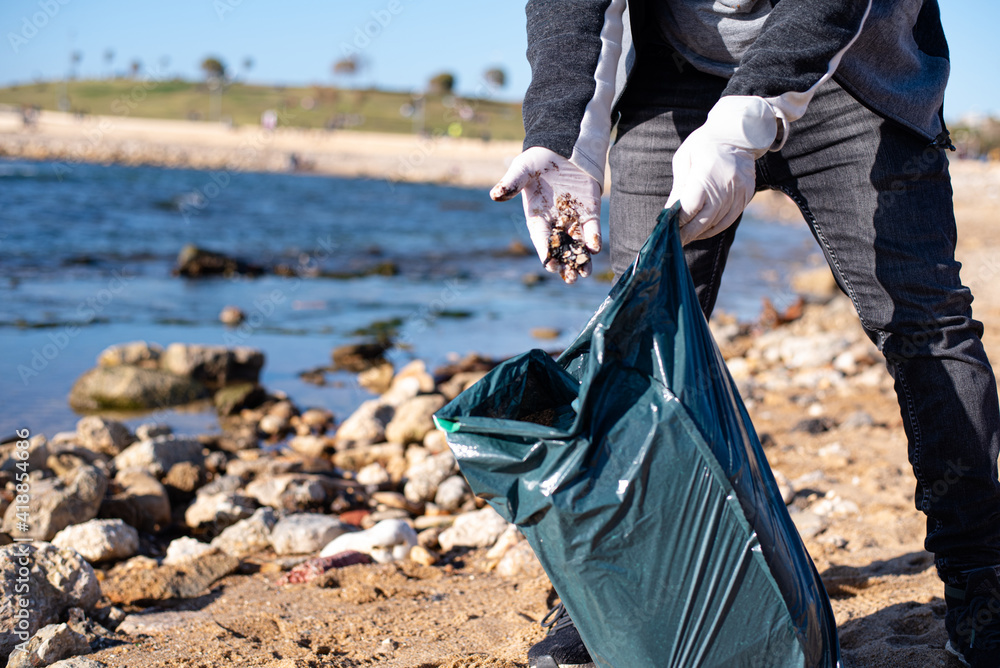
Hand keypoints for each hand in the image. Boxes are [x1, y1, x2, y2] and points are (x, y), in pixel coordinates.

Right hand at [490, 147, 601, 283]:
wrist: (563, 146)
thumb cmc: (538, 159)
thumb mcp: (522, 169)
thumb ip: (512, 183)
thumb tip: (495, 195)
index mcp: (537, 217)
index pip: (541, 239)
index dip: (545, 252)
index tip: (549, 265)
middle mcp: (555, 222)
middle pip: (560, 247)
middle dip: (565, 263)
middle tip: (571, 279)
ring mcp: (573, 218)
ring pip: (578, 243)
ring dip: (582, 258)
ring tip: (585, 273)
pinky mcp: (590, 211)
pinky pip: (592, 228)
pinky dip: (593, 239)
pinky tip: (595, 249)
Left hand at [666, 96, 782, 244]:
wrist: (738, 132)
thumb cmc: (704, 145)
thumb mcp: (684, 159)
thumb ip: (678, 187)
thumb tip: (670, 212)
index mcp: (706, 174)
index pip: (690, 207)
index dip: (678, 221)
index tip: (668, 229)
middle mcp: (725, 186)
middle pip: (704, 220)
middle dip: (687, 234)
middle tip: (675, 242)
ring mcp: (738, 192)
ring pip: (717, 222)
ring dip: (700, 233)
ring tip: (687, 238)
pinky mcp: (747, 195)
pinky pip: (730, 218)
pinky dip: (715, 227)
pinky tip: (703, 230)